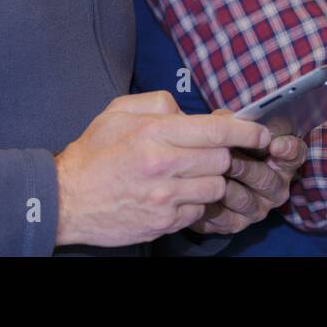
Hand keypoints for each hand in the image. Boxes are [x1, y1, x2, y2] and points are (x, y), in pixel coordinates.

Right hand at [54, 91, 271, 247]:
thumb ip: (158, 102)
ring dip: (212, 178)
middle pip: (222, 158)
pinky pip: (199, 210)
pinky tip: (178, 193)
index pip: (216, 130)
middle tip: (213, 150)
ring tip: (192, 173)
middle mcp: (163, 165)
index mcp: (154, 133)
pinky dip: (196, 201)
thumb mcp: (118, 111)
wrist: (67, 199)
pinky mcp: (163, 223)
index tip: (260, 133)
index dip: (247, 131)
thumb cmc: (93, 152)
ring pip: (216, 187)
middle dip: (224, 153)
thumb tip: (188, 111)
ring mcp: (164, 198)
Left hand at [189, 111, 306, 234]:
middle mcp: (275, 187)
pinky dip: (210, 205)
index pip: (295, 154)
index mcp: (280, 161)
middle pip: (266, 179)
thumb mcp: (229, 131)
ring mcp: (257, 208)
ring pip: (244, 200)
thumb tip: (228, 121)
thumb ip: (233, 123)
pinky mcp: (235, 224)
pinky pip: (223, 217)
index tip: (276, 145)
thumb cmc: (223, 148)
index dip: (288, 149)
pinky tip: (199, 194)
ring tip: (209, 175)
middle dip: (244, 167)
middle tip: (227, 158)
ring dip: (225, 187)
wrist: (200, 178)